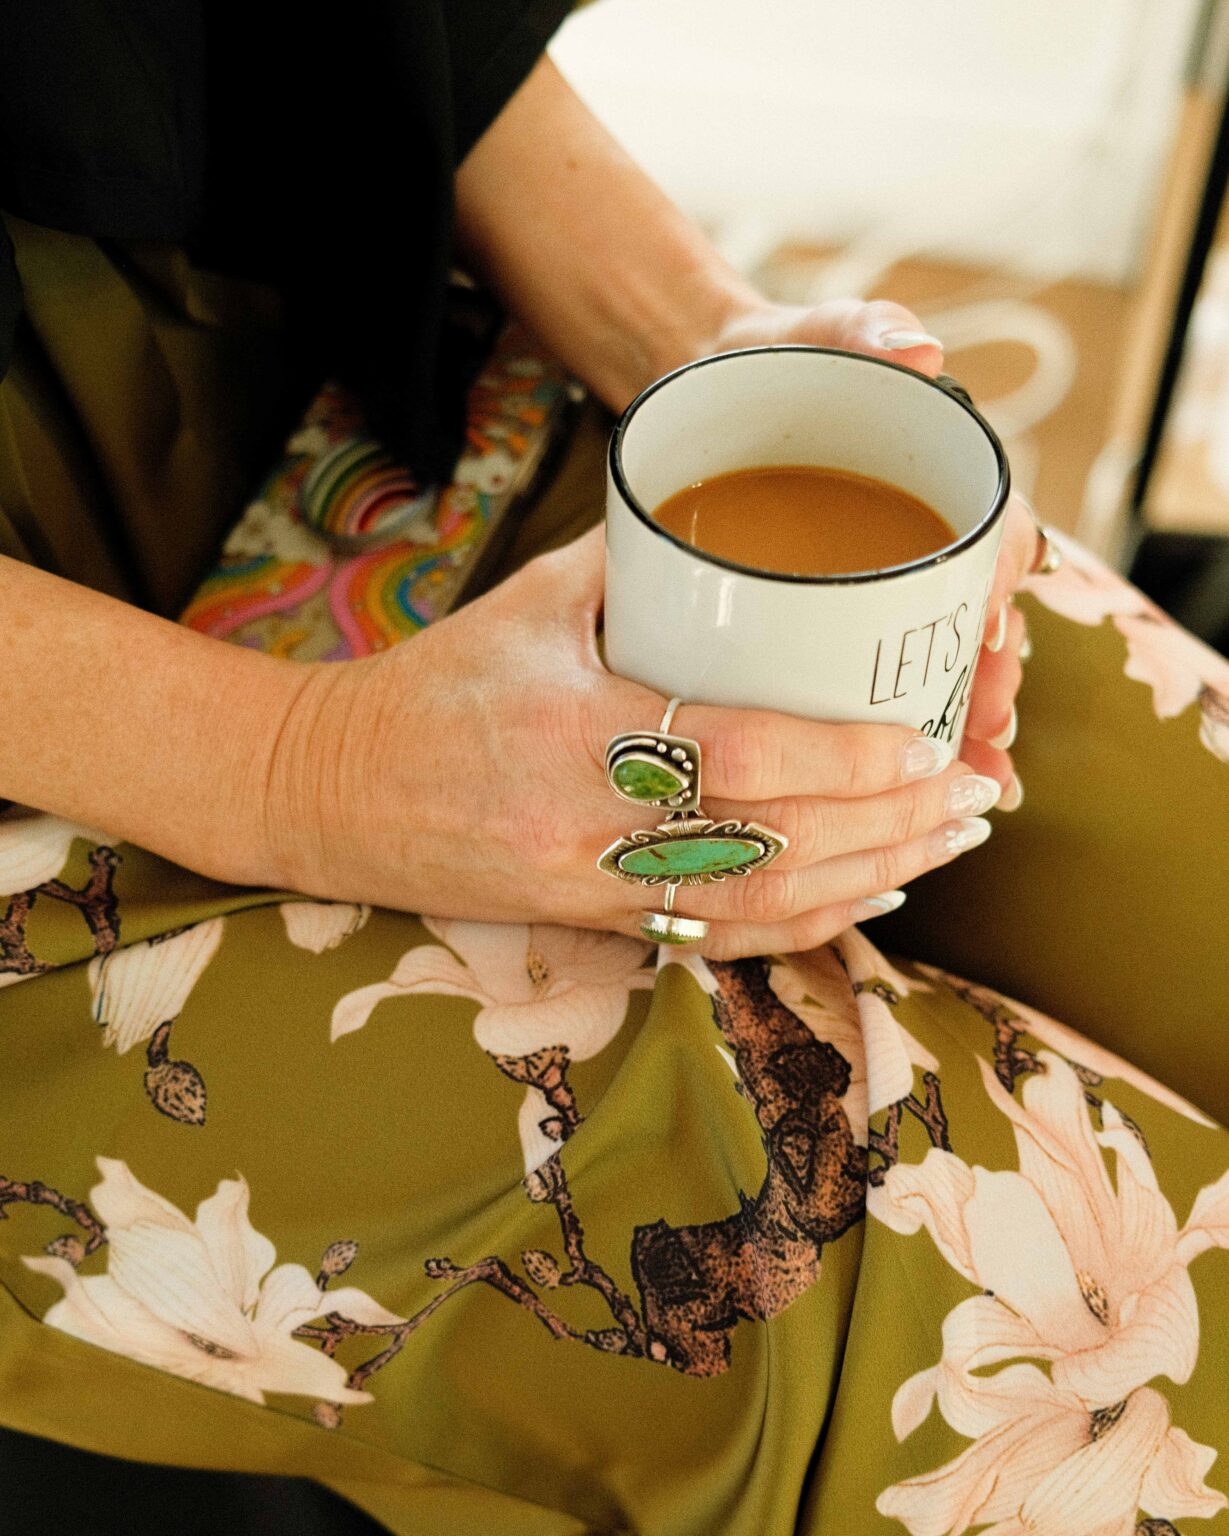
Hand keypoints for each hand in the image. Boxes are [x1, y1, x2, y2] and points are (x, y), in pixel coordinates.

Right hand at [264, 527, 1005, 958]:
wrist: (334, 790)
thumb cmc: (439, 681)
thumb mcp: (536, 598)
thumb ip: (650, 561)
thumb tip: (761, 515)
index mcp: (571, 729)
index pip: (735, 756)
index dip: (846, 758)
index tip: (926, 738)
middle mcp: (586, 827)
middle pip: (773, 844)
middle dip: (894, 824)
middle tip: (976, 789)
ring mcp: (590, 888)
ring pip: (760, 906)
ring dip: (875, 877)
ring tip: (951, 841)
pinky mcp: (592, 923)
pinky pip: (719, 942)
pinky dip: (810, 923)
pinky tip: (874, 896)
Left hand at [708, 297, 1031, 800]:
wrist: (706, 391)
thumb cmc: (769, 362)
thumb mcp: (809, 336)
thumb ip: (859, 330)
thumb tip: (916, 350)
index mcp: (932, 475)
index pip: (997, 535)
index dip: (1005, 590)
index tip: (993, 637)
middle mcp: (916, 538)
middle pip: (975, 622)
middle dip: (987, 688)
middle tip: (982, 749)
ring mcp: (876, 583)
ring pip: (932, 665)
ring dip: (950, 729)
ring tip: (954, 788)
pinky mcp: (831, 620)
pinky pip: (873, 682)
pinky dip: (887, 735)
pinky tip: (889, 790)